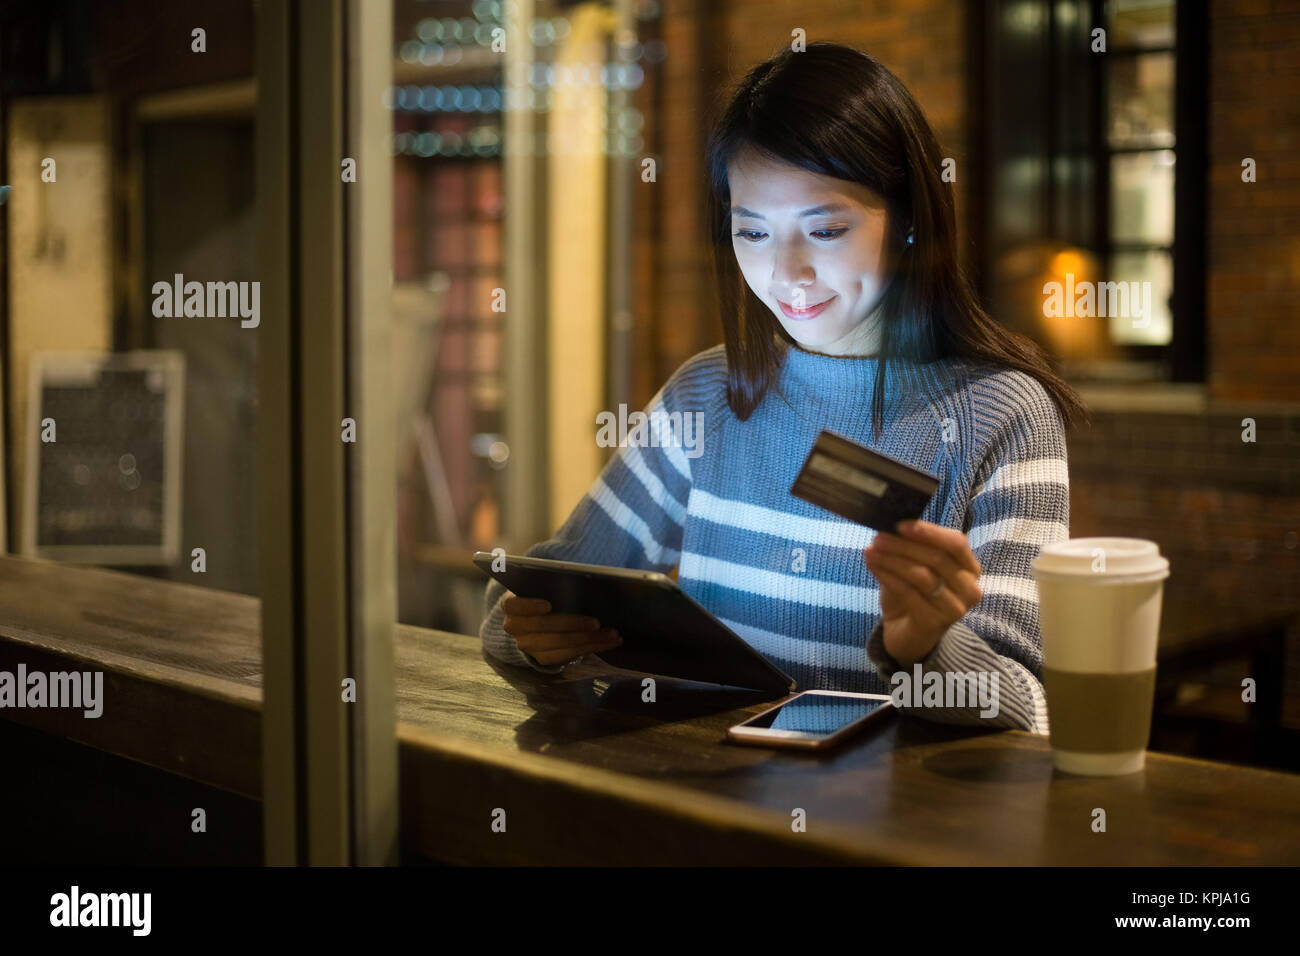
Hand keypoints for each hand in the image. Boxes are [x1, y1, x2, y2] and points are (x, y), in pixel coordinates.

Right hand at [501, 590, 622, 665]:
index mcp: (511, 604)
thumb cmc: (546, 592)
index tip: (549, 604)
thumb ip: (555, 580)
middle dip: (572, 624)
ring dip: (589, 639)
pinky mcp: (543, 658)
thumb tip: (580, 577)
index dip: (530, 606)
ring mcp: (528, 645)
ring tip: (613, 634)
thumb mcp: (545, 583)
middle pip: (543, 627)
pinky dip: (591, 648)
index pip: (513, 605)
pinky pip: (567, 655)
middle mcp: (515, 627)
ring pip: (558, 644)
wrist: (537, 615)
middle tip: (597, 622)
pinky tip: (609, 641)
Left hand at [862, 520, 982, 667]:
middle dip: (904, 546)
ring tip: (871, 550)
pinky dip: (888, 576)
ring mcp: (955, 608)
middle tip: (878, 538)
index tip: (900, 524)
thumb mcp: (914, 566)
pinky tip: (873, 566)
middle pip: (937, 559)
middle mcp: (969, 589)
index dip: (930, 532)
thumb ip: (910, 547)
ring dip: (893, 560)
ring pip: (922, 576)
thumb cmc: (912, 594)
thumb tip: (890, 526)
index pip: (956, 543)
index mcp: (969, 568)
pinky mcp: (936, 623)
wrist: (906, 633)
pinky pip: (909, 593)